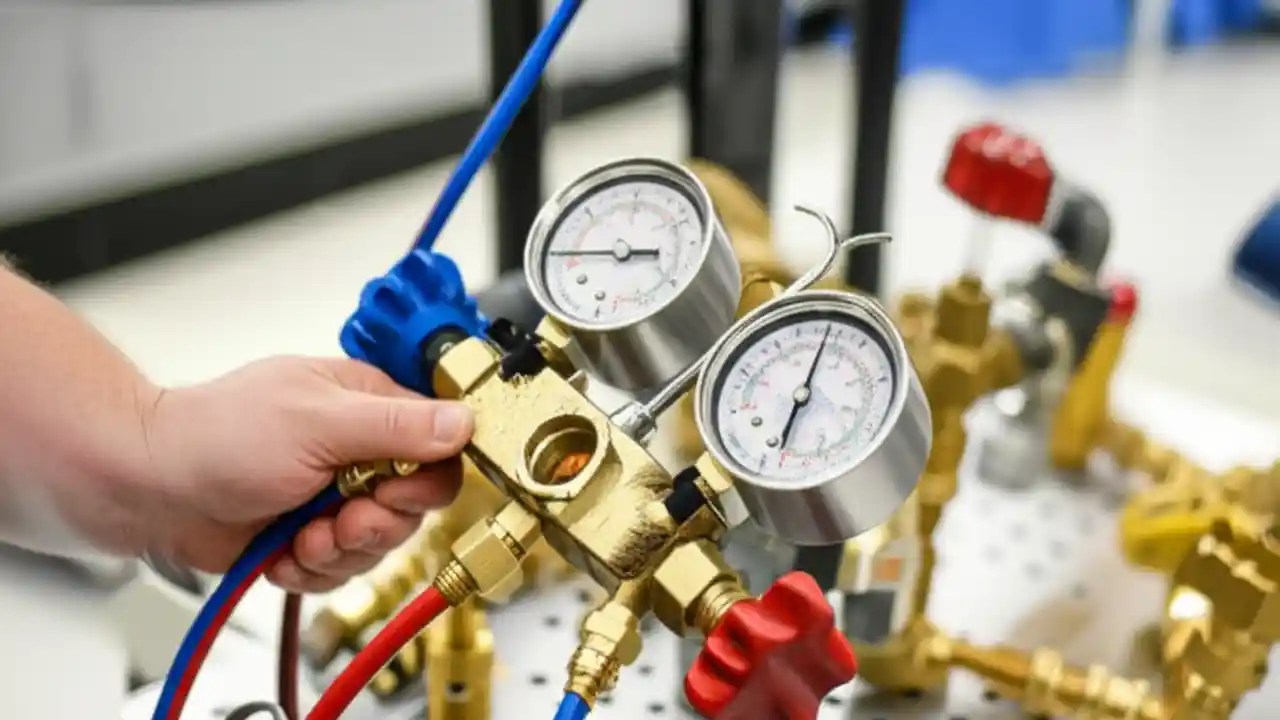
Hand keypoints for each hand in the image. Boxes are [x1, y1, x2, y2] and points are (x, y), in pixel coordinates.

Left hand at [142, 356, 472, 592]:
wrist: (149, 486)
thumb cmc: (218, 434)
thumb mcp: (319, 422)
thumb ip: (397, 426)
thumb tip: (465, 420)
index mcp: (369, 406)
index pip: (439, 446)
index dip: (425, 478)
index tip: (391, 490)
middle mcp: (358, 450)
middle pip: (413, 505)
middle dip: (376, 524)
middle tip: (341, 519)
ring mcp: (334, 495)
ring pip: (379, 544)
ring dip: (340, 550)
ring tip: (302, 536)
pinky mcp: (311, 535)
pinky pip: (342, 570)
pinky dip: (312, 570)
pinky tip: (284, 551)